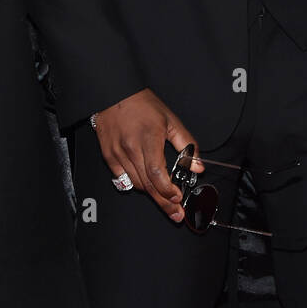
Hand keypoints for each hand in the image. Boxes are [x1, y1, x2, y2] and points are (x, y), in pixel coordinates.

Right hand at [91, 89, 205, 221]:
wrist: (114, 94)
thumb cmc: (142, 105)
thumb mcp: (171, 120)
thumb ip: (186, 144)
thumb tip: (197, 166)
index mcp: (148, 139)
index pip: (157, 173)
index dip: (167, 190)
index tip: (177, 197)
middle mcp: (131, 148)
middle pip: (148, 185)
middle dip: (164, 203)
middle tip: (176, 213)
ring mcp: (118, 154)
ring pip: (136, 184)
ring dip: (151, 195)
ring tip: (165, 201)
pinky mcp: (109, 157)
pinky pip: (123, 179)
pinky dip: (136, 185)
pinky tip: (146, 186)